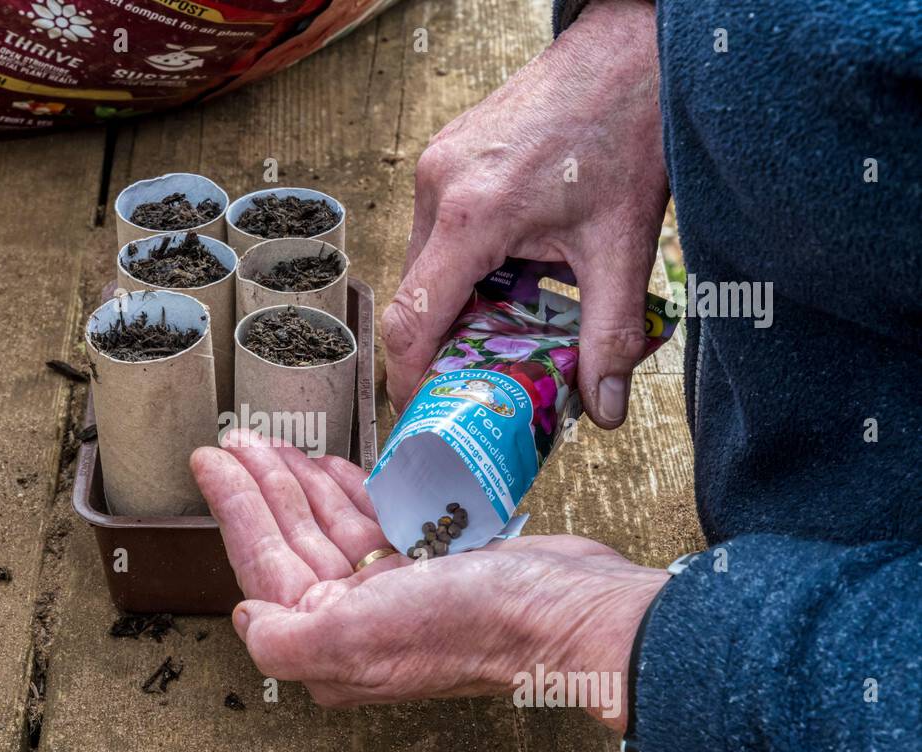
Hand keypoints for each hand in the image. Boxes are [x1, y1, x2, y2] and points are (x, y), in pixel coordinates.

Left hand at [191, 433, 666, 729]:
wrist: (567, 612)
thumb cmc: (470, 627)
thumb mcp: (355, 640)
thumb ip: (284, 641)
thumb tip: (244, 621)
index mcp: (332, 644)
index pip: (264, 564)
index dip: (233, 509)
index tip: (209, 460)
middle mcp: (359, 622)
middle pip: (292, 540)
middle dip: (261, 487)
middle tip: (235, 439)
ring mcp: (397, 591)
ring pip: (330, 525)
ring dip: (300, 481)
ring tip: (271, 442)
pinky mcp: (435, 562)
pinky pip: (374, 517)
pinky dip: (348, 489)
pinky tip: (330, 465)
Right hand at [383, 0, 665, 427]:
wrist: (631, 49)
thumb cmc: (626, 127)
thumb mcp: (624, 245)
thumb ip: (611, 334)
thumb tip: (603, 408)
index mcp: (472, 214)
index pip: (412, 319)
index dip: (412, 377)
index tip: (428, 410)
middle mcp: (438, 188)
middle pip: (417, 296)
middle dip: (451, 341)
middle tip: (494, 371)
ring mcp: (437, 166)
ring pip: (428, 265)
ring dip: (464, 300)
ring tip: (519, 312)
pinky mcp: (447, 155)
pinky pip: (439, 232)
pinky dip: (469, 264)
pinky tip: (519, 266)